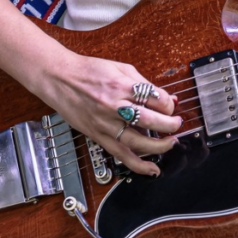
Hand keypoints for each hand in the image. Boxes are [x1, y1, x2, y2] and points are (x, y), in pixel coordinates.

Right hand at [45, 52, 181, 175]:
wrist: (60, 79)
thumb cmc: (89, 71)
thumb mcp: (121, 68)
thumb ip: (144, 83)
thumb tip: (167, 97)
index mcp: (122, 85)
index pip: (156, 98)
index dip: (169, 103)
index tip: (171, 105)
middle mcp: (114, 106)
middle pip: (151, 120)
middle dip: (170, 124)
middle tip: (177, 124)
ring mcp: (105, 123)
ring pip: (139, 141)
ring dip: (160, 145)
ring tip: (172, 143)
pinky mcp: (98, 136)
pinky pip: (121, 154)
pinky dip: (138, 165)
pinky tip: (152, 169)